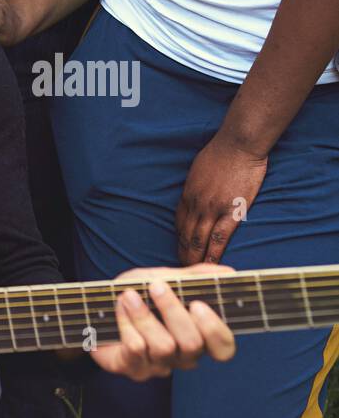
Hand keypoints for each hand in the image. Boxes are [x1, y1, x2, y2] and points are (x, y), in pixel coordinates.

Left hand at [89, 264, 235, 380]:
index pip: (224, 348)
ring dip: (143, 315)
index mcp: (198, 335)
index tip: (197, 304)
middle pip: (193, 344)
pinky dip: (125, 323)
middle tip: (156, 286)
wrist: (98, 308)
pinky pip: (136, 350)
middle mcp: (183, 356)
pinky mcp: (134, 369)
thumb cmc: (137, 294)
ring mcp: (159, 366)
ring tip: (128, 295)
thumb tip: (229, 272)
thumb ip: (194, 276)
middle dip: (173, 311)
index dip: (215, 330)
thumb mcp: (163, 277)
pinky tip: (119, 309)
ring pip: (164, 347)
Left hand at [176, 131, 267, 265]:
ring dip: (194, 258)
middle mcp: (196, 203)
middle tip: (182, 269)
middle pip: (186, 234)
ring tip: (193, 273)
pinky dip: (213, 254)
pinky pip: (219, 238)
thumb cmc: (220, 153)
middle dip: (183, 253)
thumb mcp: (198, 170)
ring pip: (199, 240)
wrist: (238, 145)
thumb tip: (195, 197)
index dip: (179, 238)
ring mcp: (212, 209)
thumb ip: (196, 187)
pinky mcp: (230, 212)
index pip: (179, 221)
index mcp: (188, 193)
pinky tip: (212, 266)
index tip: (179, 250)